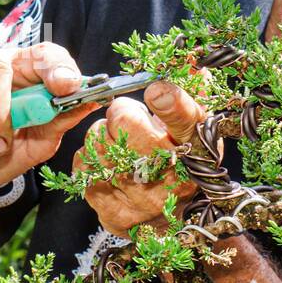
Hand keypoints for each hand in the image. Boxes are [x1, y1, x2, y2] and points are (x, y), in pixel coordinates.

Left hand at [79, 79, 206, 236]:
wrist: (177, 220)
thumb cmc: (186, 161)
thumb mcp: (198, 127)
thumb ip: (194, 92)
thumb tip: (193, 62)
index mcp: (196, 147)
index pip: (184, 118)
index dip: (169, 101)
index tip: (156, 90)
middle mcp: (172, 176)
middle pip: (124, 120)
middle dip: (122, 114)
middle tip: (132, 123)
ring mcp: (141, 198)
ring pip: (97, 141)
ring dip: (103, 137)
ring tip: (122, 146)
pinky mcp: (113, 212)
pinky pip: (83, 168)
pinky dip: (90, 161)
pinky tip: (109, 165)